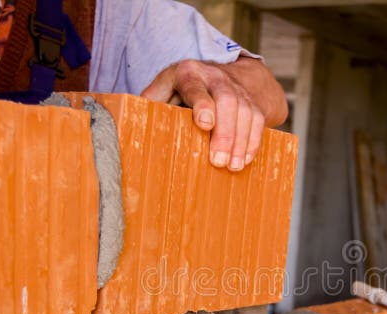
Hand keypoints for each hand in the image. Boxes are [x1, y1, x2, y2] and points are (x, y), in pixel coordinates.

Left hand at [141, 58, 287, 171]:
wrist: (219, 75)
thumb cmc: (181, 90)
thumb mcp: (162, 89)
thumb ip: (150, 103)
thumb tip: (128, 124)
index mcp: (189, 73)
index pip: (197, 87)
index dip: (202, 104)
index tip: (205, 124)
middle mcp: (216, 77)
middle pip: (227, 101)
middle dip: (225, 133)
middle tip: (218, 161)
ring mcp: (237, 88)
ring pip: (246, 112)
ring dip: (241, 141)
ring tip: (233, 167)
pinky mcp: (252, 101)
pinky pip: (258, 120)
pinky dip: (253, 141)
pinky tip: (244, 160)